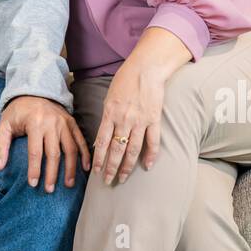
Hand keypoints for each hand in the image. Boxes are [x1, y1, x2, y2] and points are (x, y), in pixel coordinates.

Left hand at [0, 95, 90, 191]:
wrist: (33, 91)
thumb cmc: (17, 112)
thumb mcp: (4, 125)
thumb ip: (0, 146)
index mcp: (34, 123)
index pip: (35, 151)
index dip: (34, 169)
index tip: (33, 184)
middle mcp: (51, 123)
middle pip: (54, 153)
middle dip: (52, 173)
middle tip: (50, 189)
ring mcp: (63, 122)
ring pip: (70, 148)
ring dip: (71, 168)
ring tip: (68, 184)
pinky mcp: (71, 122)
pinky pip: (80, 140)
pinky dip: (85, 154)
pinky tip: (86, 168)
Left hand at [92, 27, 190, 184]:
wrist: (146, 69)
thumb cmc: (125, 80)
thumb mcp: (109, 98)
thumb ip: (107, 118)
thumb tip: (102, 138)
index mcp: (110, 114)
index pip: (102, 142)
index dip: (99, 159)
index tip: (96, 172)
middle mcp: (123, 120)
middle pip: (116, 150)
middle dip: (111, 168)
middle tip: (108, 182)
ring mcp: (140, 121)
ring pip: (133, 149)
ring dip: (127, 166)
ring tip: (123, 178)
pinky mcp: (154, 119)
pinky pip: (153, 141)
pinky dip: (151, 155)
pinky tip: (148, 166)